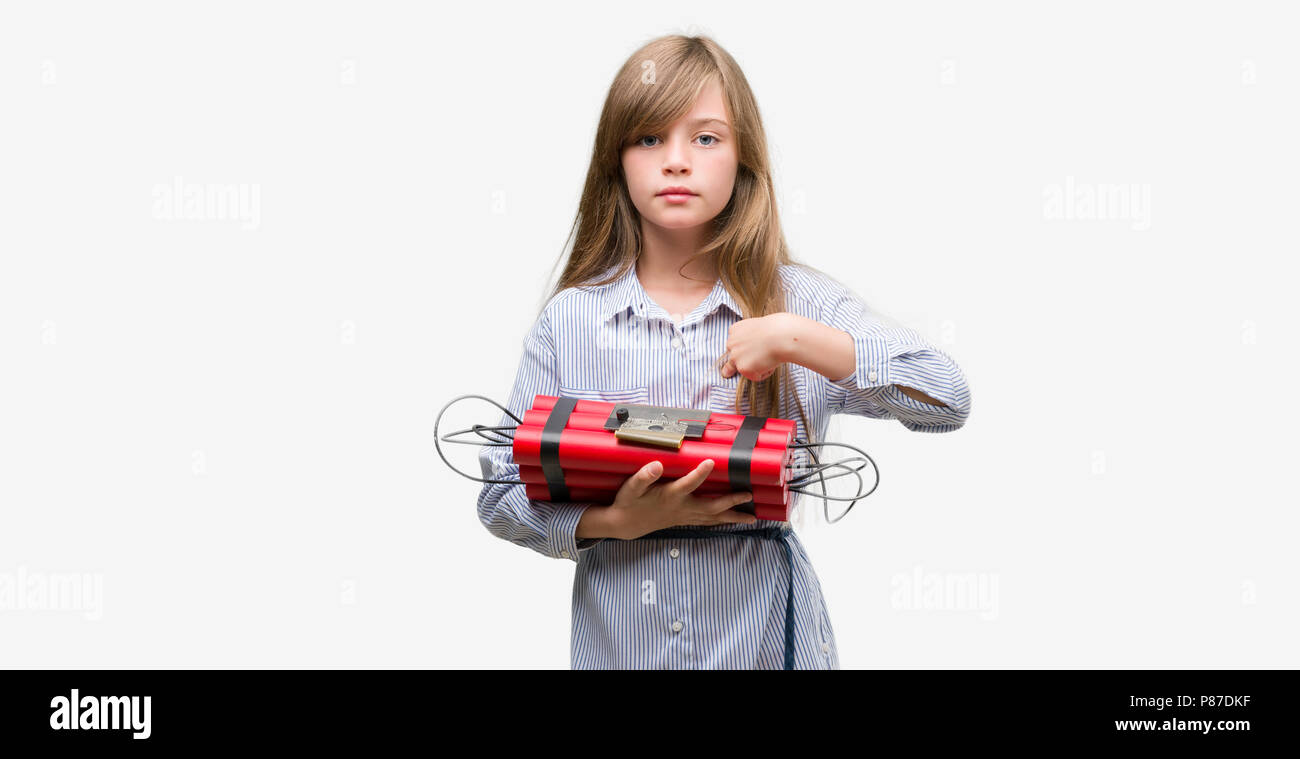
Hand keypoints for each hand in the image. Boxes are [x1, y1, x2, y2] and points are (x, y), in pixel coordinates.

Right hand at [607, 459, 757, 539]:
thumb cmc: (628, 503)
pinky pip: (707, 523)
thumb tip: (656, 465)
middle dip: (730, 501)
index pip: (688, 484)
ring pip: (712, 518)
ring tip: (752, 518)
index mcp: (669, 496)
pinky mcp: (684, 520)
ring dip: (732, 517)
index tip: (711, 462)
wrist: (625, 524)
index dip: (700, 473)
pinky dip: (722, 522)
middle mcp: (681, 508)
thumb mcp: (631, 488)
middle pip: (710, 506)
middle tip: (748, 495)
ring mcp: (684, 516)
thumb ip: (643, 477)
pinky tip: (733, 521)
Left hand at [719, 312, 798, 381]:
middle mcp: (731, 343)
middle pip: (736, 358)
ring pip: (748, 368)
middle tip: (763, 351)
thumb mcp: (758, 328)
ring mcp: (735, 356)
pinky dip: (767, 372)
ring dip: (760, 364)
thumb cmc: (777, 330)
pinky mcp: (743, 368)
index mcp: (734, 330)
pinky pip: (756, 376)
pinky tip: (770, 360)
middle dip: (748, 360)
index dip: (750, 347)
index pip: (737, 345)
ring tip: (768, 353)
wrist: (782, 335)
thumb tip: (743, 355)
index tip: (758, 344)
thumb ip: (749, 339)